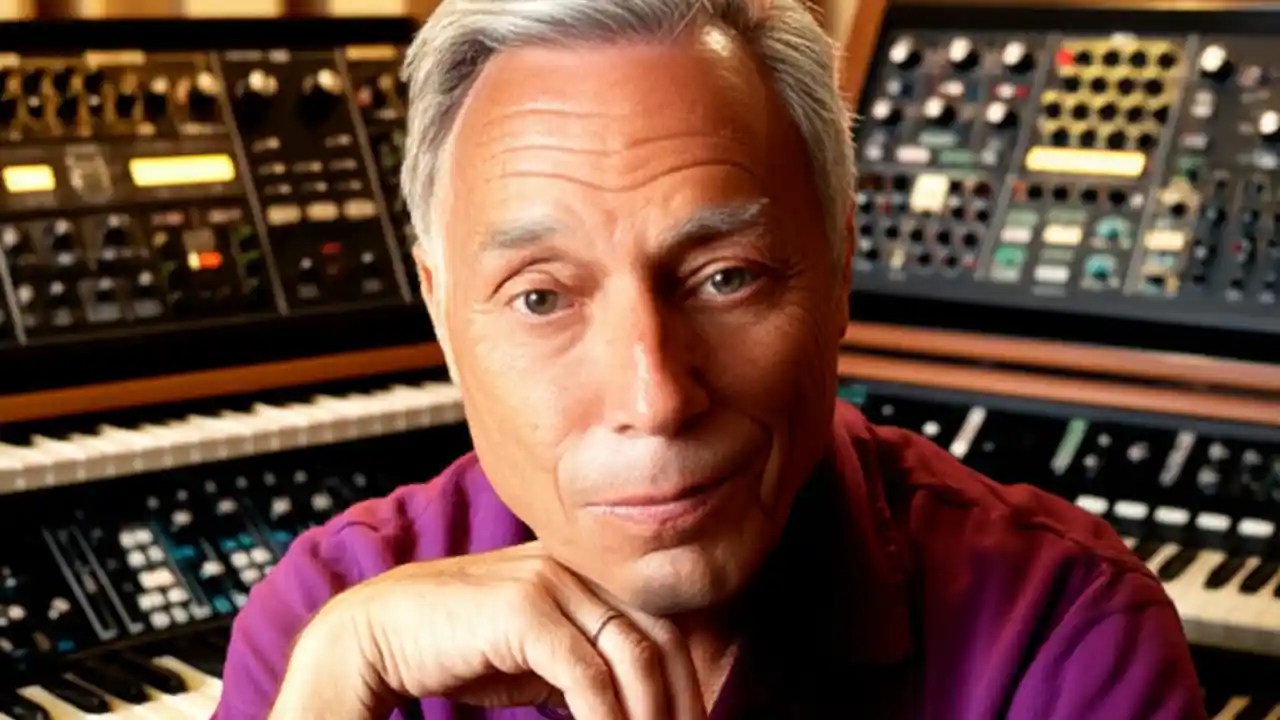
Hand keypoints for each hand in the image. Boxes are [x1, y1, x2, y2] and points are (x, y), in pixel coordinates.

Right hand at [269, 541, 707, 719]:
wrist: (378, 633)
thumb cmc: (459, 648)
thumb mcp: (538, 657)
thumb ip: (586, 665)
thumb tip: (636, 703)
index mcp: (586, 571)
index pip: (662, 625)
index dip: (686, 683)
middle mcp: (576, 566)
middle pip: (660, 638)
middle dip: (680, 704)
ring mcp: (550, 582)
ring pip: (633, 656)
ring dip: (648, 717)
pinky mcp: (523, 610)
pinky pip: (586, 675)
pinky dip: (606, 719)